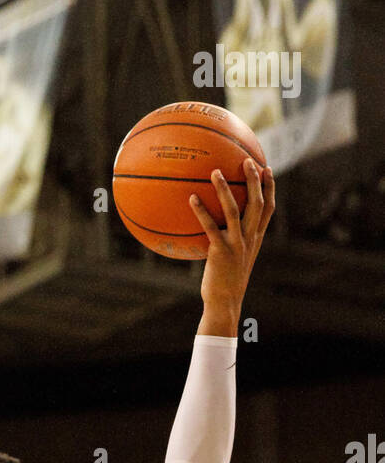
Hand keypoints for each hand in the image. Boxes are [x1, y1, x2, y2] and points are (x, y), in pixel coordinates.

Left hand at [191, 160, 275, 332]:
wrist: (225, 302)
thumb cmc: (226, 281)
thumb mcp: (234, 258)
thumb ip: (232, 240)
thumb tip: (219, 225)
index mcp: (255, 239)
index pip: (268, 209)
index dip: (270, 188)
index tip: (267, 168)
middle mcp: (249, 239)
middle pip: (257, 203)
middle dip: (254, 180)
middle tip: (247, 160)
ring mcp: (236, 245)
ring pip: (235, 211)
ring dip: (225, 190)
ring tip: (215, 171)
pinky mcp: (221, 252)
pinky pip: (210, 227)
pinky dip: (201, 211)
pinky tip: (192, 198)